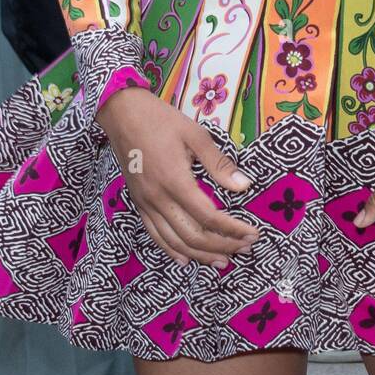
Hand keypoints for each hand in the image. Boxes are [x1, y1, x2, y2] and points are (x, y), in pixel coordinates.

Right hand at [97, 89, 260, 266]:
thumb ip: (219, 164)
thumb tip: (244, 186)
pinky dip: (172, 251)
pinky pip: (155, 236)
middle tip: (244, 248)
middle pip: (193, 236)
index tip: (252, 233)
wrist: (122, 114)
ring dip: (200, 255)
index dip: (233, 230)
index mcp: (175, 181)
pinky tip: (185, 259)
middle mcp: (159, 199)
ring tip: (222, 261)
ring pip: (174, 242)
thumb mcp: (195, 135)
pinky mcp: (138, 204)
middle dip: (222, 246)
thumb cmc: (160, 120)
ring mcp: (146, 204)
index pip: (209, 217)